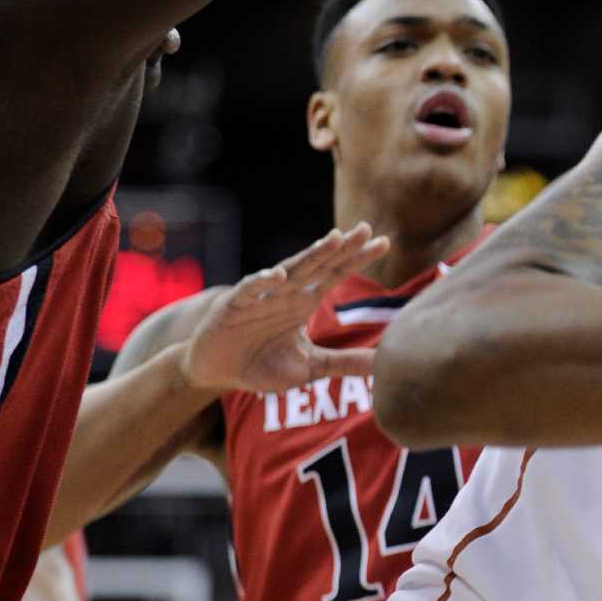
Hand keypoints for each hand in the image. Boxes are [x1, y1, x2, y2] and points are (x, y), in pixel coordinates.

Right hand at [180, 225, 389, 394]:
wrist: (216, 371)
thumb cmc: (261, 364)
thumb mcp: (311, 368)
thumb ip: (346, 363)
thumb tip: (385, 365)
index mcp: (304, 302)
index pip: (336, 275)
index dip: (357, 259)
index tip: (384, 243)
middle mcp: (286, 293)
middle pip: (319, 265)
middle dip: (342, 248)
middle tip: (366, 228)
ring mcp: (261, 297)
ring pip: (289, 271)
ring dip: (310, 256)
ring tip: (333, 239)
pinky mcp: (234, 306)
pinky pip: (250, 291)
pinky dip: (262, 282)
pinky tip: (278, 275)